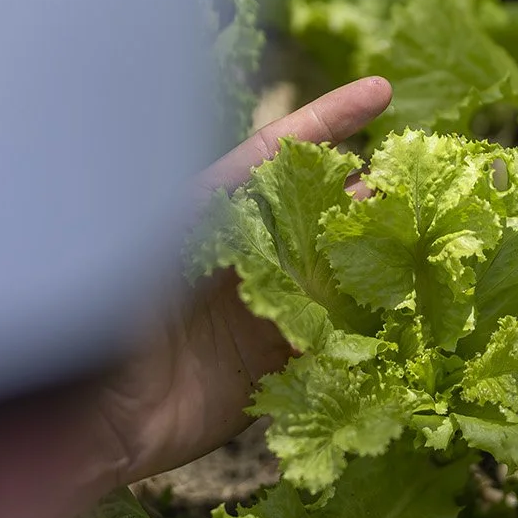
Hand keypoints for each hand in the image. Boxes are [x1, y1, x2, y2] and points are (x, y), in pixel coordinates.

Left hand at [86, 77, 392, 487]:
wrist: (93, 424)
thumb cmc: (102, 328)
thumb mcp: (150, 252)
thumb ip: (206, 216)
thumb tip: (264, 174)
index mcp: (205, 215)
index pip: (272, 156)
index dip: (325, 123)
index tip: (380, 93)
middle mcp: (238, 256)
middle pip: (313, 214)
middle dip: (362, 195)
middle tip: (417, 185)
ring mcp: (258, 308)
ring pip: (331, 272)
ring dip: (372, 259)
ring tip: (424, 244)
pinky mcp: (269, 361)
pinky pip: (329, 335)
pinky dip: (362, 323)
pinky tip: (402, 313)